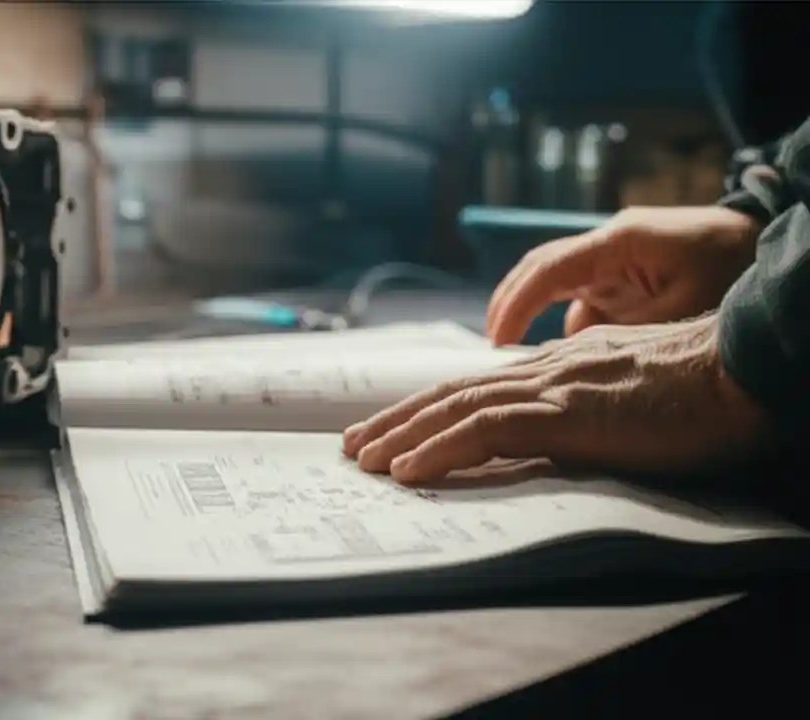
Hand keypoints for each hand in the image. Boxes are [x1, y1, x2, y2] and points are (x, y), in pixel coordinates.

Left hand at [342, 316, 768, 483]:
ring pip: (455, 409)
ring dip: (402, 437)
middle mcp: (545, 369)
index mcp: (559, 366)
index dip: (429, 407)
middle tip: (353, 444)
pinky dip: (440, 450)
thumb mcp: (630, 396)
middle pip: (451, 393)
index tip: (395, 428)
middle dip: (397, 420)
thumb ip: (588, 407)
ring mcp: (552, 387)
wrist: (746, 369)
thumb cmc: (704, 390)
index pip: (476, 386)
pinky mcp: (566, 413)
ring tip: (363, 460)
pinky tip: (407, 471)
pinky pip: (485, 432)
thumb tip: (558, 429)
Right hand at [486, 206, 759, 345]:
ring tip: (517, 362)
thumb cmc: (732, 267)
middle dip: (508, 306)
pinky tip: (565, 359)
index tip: (497, 343)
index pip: (549, 270)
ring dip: (533, 319)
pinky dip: (567, 328)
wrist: (761, 240)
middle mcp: (605, 246)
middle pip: (537, 270)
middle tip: (490, 350)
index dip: (517, 305)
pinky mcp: (619, 275)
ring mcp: (610, 260)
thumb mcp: (687, 304)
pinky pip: (580, 300)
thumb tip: (579, 353)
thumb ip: (633, 329)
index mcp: (618, 242)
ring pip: (553, 286)